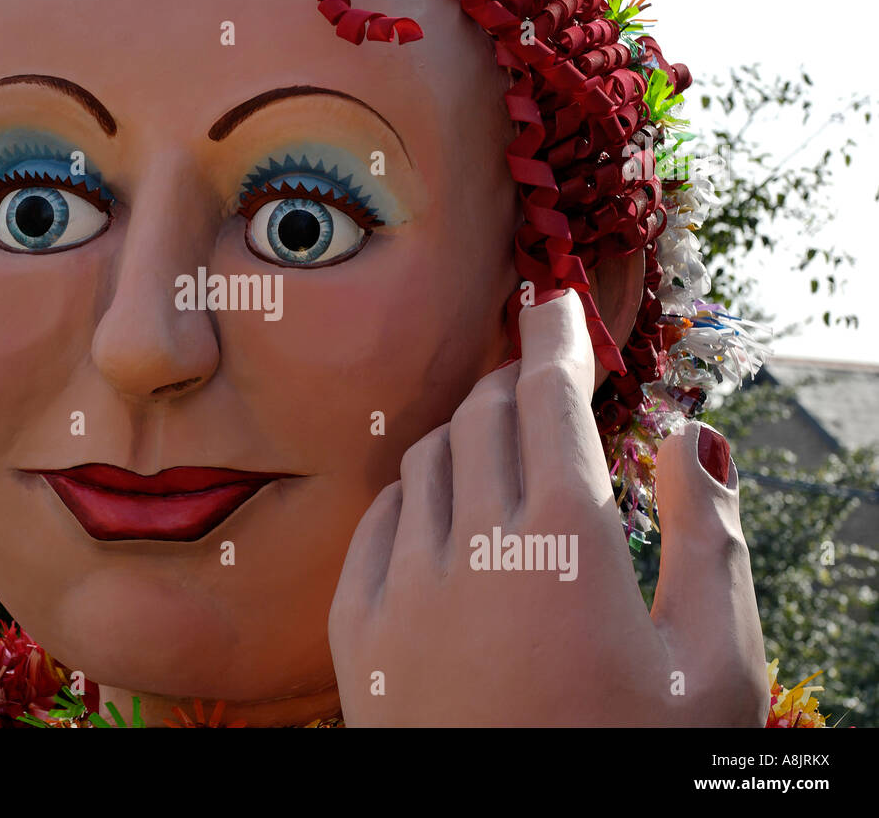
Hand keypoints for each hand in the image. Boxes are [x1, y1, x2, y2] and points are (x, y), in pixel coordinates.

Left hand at [328, 289, 768, 725]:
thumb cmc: (629, 767)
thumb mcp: (712, 667)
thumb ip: (709, 536)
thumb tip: (694, 436)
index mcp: (562, 539)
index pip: (549, 395)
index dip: (555, 336)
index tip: (556, 302)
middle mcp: (467, 544)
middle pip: (485, 414)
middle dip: (516, 378)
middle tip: (544, 375)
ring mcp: (399, 584)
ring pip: (428, 459)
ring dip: (469, 431)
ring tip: (505, 441)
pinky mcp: (357, 627)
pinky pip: (379, 519)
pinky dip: (416, 491)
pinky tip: (445, 508)